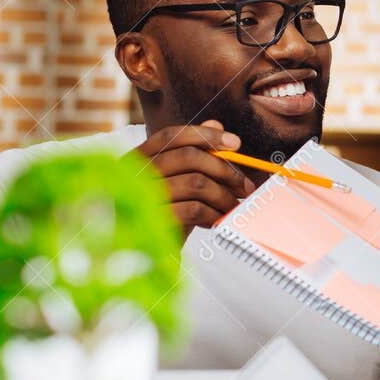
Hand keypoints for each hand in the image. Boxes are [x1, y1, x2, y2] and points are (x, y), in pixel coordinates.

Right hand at [130, 121, 253, 237]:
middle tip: (246, 187)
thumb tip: (216, 124)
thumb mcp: (178, 182)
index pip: (171, 136)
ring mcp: (141, 198)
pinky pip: (194, 209)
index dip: (206, 135)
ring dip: (224, 196)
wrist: (143, 256)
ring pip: (196, 183)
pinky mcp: (153, 221)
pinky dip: (214, 213)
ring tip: (233, 206)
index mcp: (137, 159)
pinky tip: (218, 220)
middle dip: (225, 170)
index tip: (236, 143)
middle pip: (189, 157)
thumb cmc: (163, 213)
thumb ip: (194, 152)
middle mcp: (134, 174)